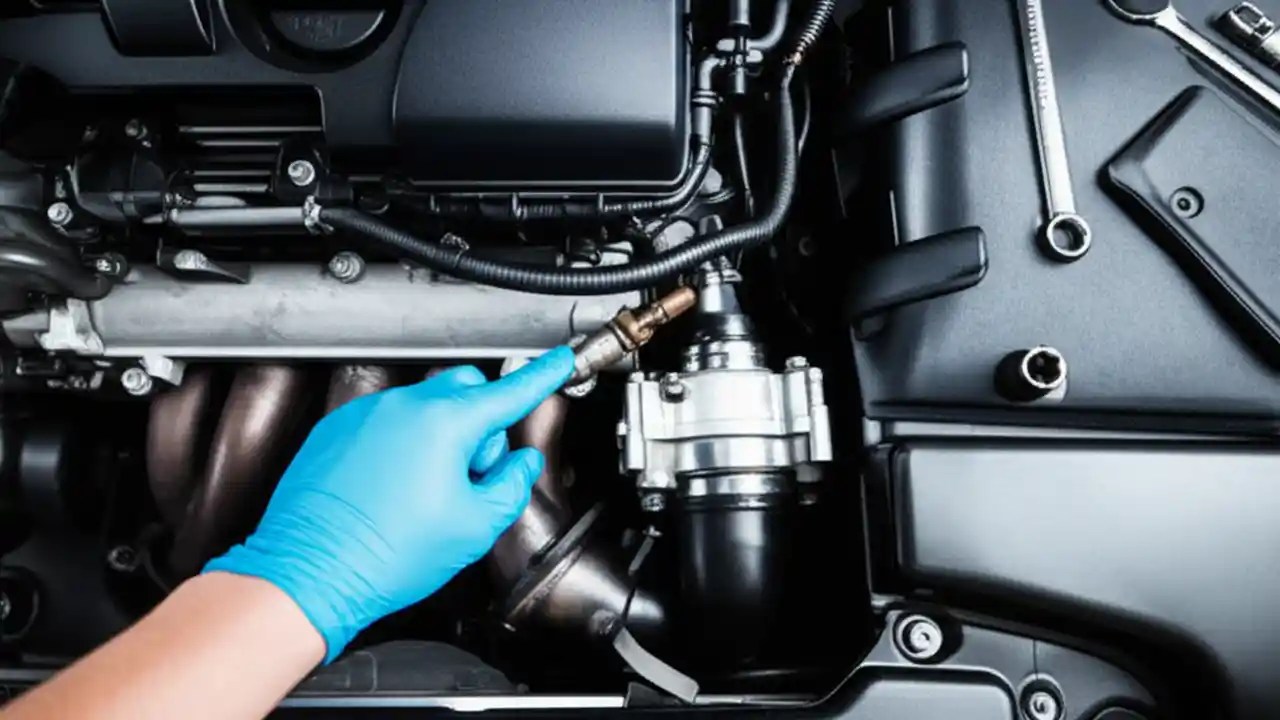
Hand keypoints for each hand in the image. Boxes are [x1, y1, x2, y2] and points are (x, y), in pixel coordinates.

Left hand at [204, 347, 574, 661]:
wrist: (311, 572)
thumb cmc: (386, 554)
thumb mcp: (474, 526)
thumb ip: (511, 485)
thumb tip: (519, 465)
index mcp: (445, 424)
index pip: (509, 392)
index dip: (543, 376)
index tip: (558, 362)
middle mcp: (403, 406)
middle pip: (466, 390)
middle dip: (481, 424)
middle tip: (474, 475)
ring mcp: (366, 414)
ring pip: (425, 407)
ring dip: (439, 436)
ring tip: (423, 492)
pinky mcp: (337, 429)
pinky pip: (386, 422)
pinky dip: (401, 446)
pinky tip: (392, 490)